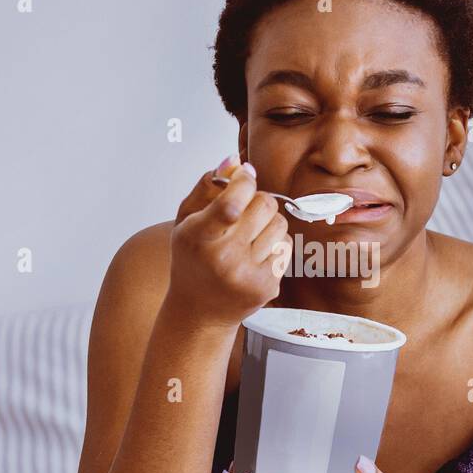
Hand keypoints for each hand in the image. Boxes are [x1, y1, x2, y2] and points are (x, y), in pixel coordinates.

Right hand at [165, 154, 290, 329]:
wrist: (200, 311)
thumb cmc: (193, 259)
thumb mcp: (187, 221)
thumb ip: (207, 186)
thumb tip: (236, 161)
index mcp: (197, 238)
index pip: (232, 202)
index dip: (244, 182)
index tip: (244, 178)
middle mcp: (223, 259)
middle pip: (265, 205)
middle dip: (258, 200)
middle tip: (244, 212)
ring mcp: (247, 275)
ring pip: (280, 224)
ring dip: (268, 223)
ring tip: (249, 236)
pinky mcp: (267, 287)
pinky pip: (286, 247)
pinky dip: (274, 245)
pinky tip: (255, 256)